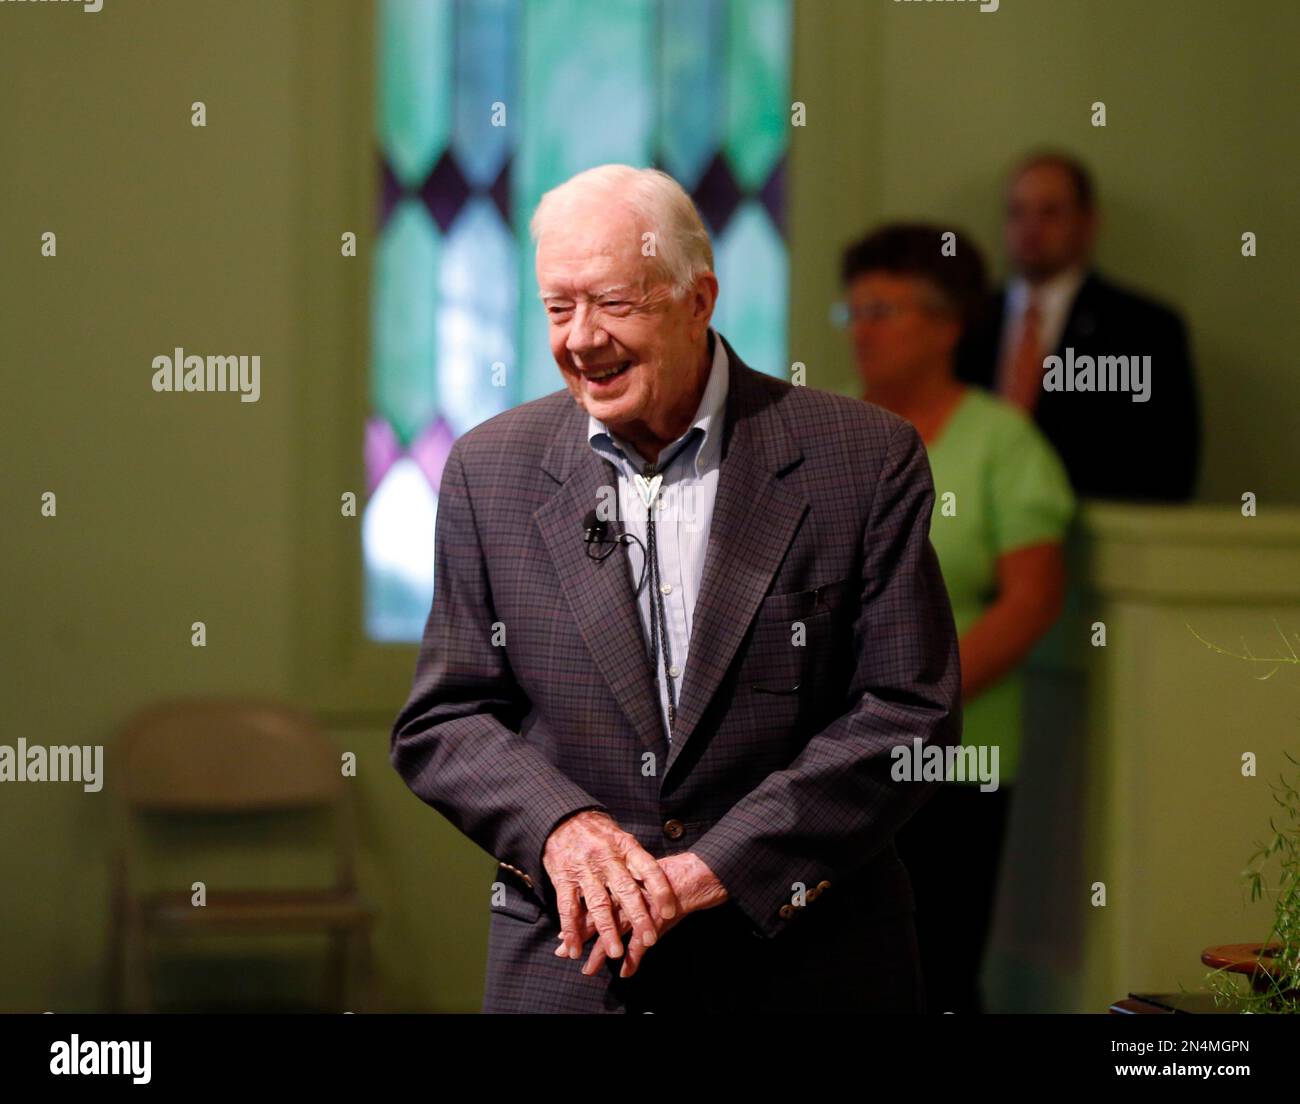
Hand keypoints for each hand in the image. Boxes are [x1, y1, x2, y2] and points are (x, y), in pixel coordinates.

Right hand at [542, 810, 679, 965]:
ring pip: (598, 903)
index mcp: (625, 848)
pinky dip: (571, 930)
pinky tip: (576, 949)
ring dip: (607, 930)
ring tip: (615, 952)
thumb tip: (660, 883)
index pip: (648, 869)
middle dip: (638, 917)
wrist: (563, 818)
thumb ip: (637, 861)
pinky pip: (567, 907)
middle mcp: (607, 859)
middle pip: (626, 890)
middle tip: (650, 939)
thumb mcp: (622, 838)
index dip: (661, 890)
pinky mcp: (564, 878)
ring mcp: (585, 870)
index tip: (670, 912)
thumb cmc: (599, 833)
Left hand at [559, 851, 728, 978]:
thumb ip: (624, 882)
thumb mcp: (641, 874)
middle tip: (564, 952)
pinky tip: (625, 973)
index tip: (563, 933)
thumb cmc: (669, 871)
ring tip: (589, 969)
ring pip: (614, 932)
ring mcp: (640, 908)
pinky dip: (632, 959)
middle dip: (580, 936)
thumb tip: (606, 890)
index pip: (592, 900)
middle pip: (598, 917)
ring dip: (601, 952)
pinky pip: (640, 944)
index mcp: (620, 880)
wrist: (695, 873)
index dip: (576, 917)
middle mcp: (626, 894)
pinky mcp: (655, 920)